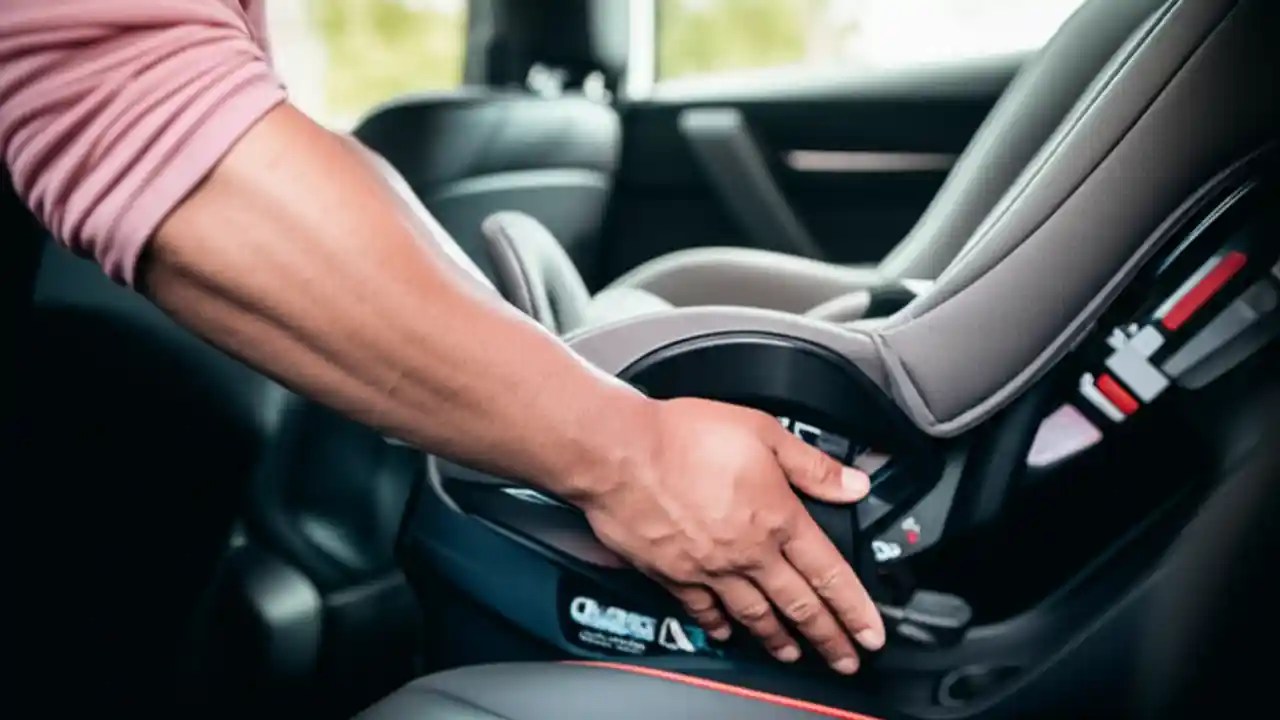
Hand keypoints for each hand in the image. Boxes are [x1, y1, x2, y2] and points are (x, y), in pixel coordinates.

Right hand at [573, 397, 885, 673]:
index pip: (829, 574)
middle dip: (829, 638)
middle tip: (846, 660)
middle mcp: (748, 553)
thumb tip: (853, 484)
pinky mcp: (673, 574)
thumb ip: (811, 464)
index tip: (871, 632)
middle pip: (799, 606)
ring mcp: (710, 569)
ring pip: (755, 615)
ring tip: (794, 654)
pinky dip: (719, 625)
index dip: (855, 608)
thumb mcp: (762, 432)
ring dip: (780, 638)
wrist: (618, 454)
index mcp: (778, 519)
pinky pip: (703, 610)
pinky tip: (726, 632)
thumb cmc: (682, 437)